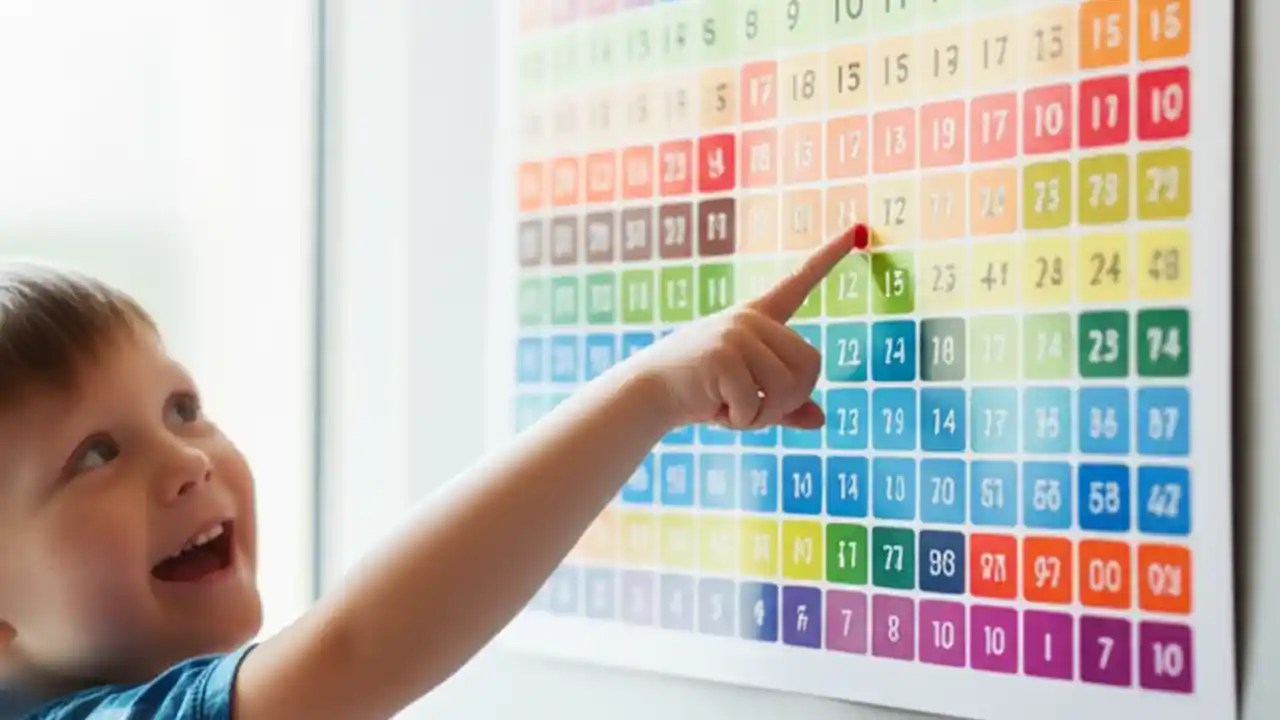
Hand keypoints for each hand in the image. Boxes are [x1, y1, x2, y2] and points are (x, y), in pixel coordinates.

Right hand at [633, 226, 861, 430]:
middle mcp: (750, 319)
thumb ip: (784, 405)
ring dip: (762, 415)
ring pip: (788, 389)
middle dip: (787, 401)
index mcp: (758, 318)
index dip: (829, 256)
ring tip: (729, 408)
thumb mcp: (748, 396)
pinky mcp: (724, 355)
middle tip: (753, 409)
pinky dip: (740, 421)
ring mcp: (737, 334)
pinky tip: (714, 409)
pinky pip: (756, 405)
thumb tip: (819, 419)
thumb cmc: (699, 393)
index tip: (857, 230)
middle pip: (810, 365)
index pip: (799, 282)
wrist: (647, 393)